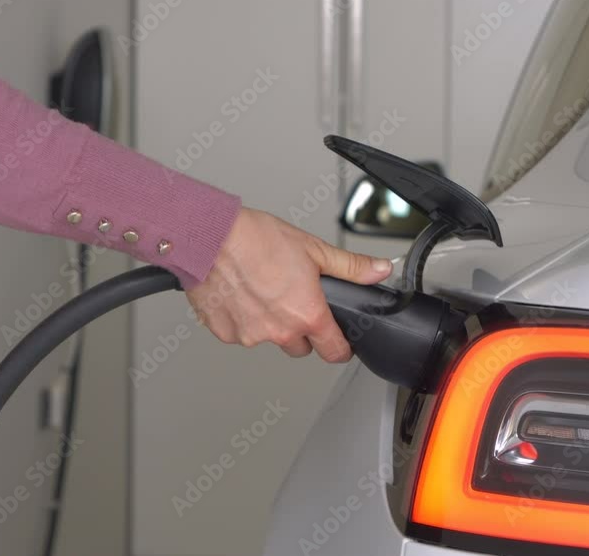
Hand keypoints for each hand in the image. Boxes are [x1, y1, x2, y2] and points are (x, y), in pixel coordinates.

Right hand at [186, 208, 392, 361]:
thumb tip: (379, 270)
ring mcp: (250, 335)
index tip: (338, 342)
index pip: (334, 352)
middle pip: (300, 347)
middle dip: (301, 330)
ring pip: (268, 338)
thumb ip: (350, 266)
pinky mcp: (225, 333)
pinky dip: (242, 318)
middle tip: (292, 300)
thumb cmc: (255, 239)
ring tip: (261, 288)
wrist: (209, 237)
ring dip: (269, 322)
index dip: (340, 347)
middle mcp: (279, 331)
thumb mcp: (313, 249)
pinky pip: (240, 333)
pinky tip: (241, 293)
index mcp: (307, 314)